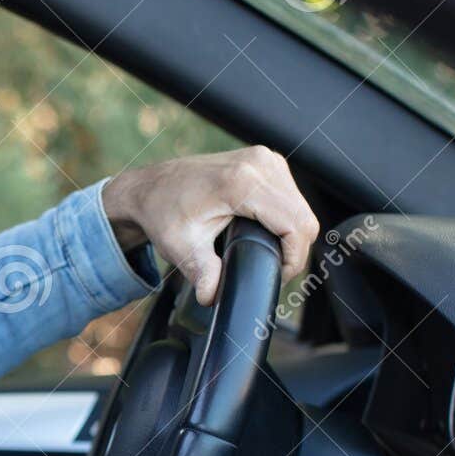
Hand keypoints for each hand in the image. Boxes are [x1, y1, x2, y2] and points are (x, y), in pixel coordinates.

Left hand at [101, 146, 317, 304]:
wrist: (150, 188)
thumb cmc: (163, 213)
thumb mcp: (181, 246)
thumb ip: (202, 272)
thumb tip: (212, 297)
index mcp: (242, 182)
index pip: (295, 225)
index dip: (294, 258)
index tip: (277, 275)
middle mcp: (259, 163)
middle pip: (304, 216)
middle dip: (295, 250)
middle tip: (272, 269)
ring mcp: (265, 158)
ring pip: (302, 206)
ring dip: (293, 234)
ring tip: (269, 253)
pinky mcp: (266, 160)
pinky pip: (292, 195)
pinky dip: (287, 218)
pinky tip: (268, 232)